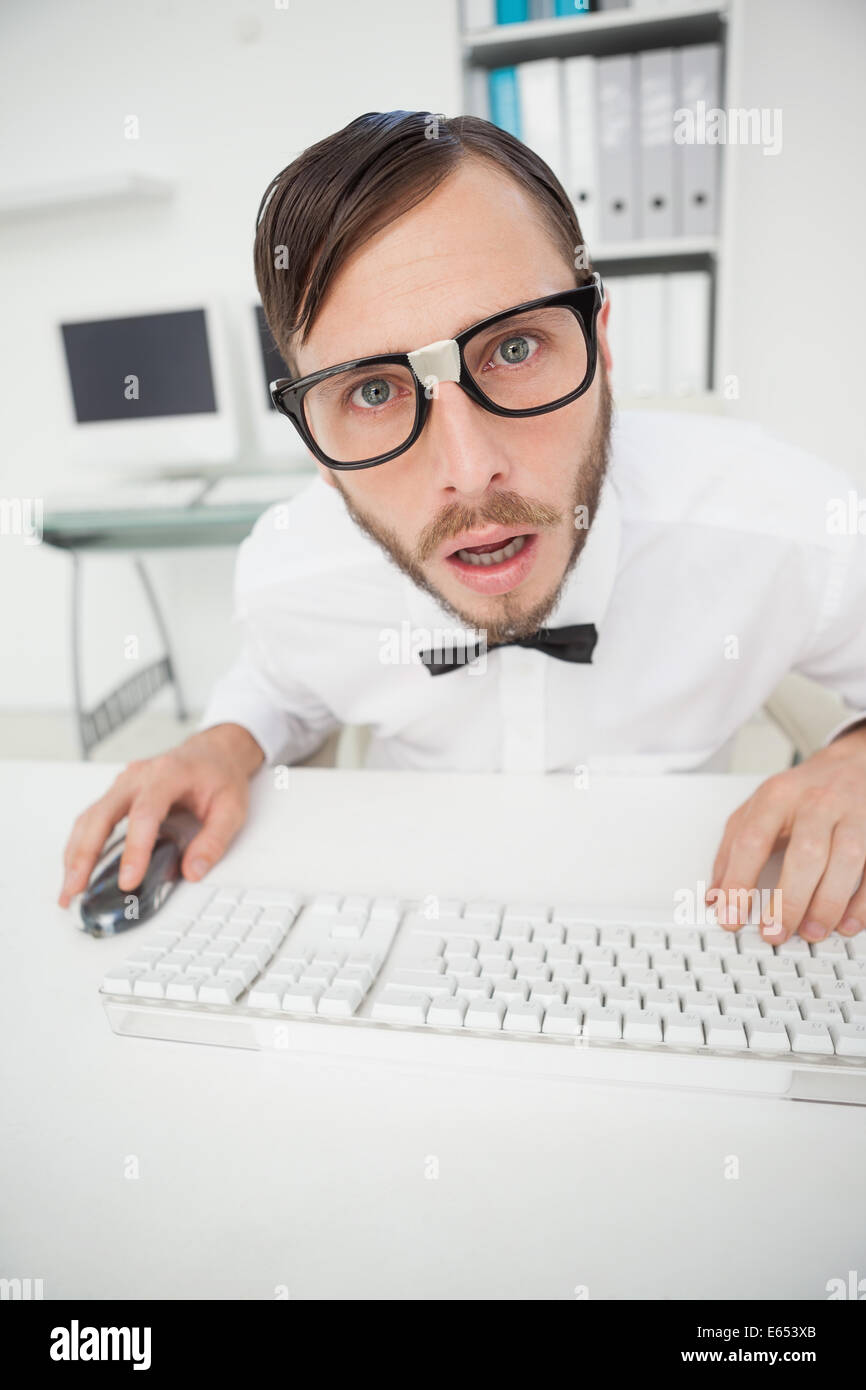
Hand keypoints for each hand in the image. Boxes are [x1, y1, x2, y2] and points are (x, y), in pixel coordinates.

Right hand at [58, 724, 263, 906]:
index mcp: (168, 774)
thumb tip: (192, 872)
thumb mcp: (232, 808)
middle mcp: (139, 776)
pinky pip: (92, 818)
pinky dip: (80, 844)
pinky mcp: (118, 794)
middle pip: (102, 814)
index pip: (145, 814)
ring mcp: (124, 783)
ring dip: (75, 853)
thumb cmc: (220, 776)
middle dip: (85, 855)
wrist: (214, 751)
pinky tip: (77, 868)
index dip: (134, 850)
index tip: (128, 881)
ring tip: (70, 888)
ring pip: (90, 817)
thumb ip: (214, 841)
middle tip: (76, 889)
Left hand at [706, 724, 865, 942]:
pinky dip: (862, 902)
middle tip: (775, 933)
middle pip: (805, 852)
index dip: (738, 882)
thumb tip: (714, 898)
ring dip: (828, 904)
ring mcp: (853, 815)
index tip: (730, 918)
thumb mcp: (756, 810)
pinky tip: (847, 923)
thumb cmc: (800, 793)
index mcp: (777, 797)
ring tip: (811, 933)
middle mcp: (816, 803)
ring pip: (845, 860)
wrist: (851, 763)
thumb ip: (732, 851)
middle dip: (790, 900)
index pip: (752, 840)